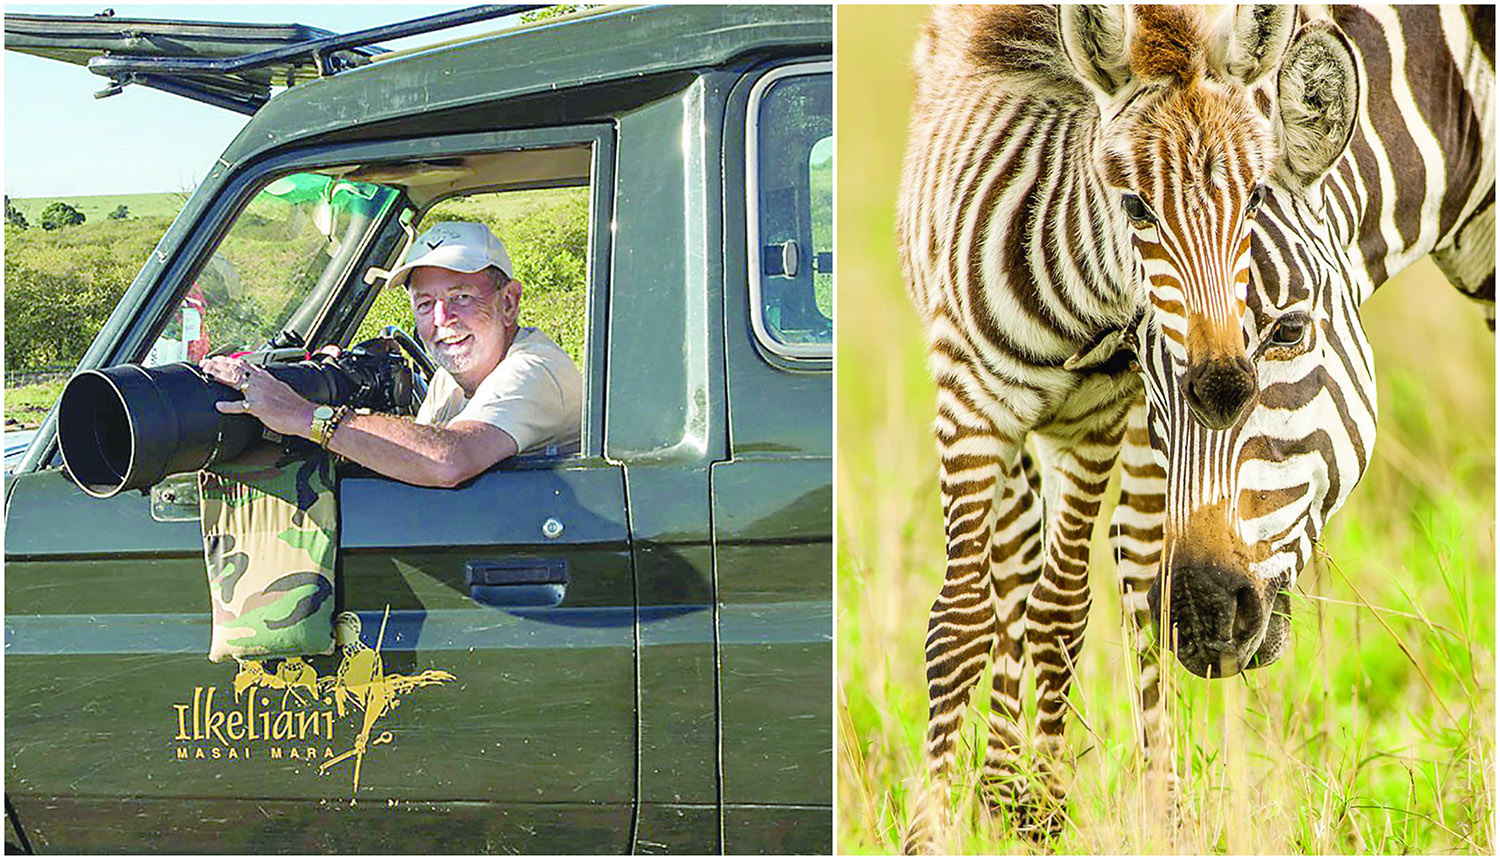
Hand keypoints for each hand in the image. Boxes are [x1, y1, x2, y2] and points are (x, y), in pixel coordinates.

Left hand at [201, 356, 317, 438]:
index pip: (244, 364)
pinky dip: (228, 406)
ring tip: (207, 373)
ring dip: (219, 375)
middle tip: (205, 363)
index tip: (216, 359)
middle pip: (235, 369)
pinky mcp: (258, 408)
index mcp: (266, 377)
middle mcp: (260, 382)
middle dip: (218, 364)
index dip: (228, 360)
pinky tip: (219, 405)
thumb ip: (266, 383)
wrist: (305, 415)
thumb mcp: (279, 388)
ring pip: (235, 380)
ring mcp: (258, 394)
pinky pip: (240, 406)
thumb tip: (257, 381)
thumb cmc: (294, 405)